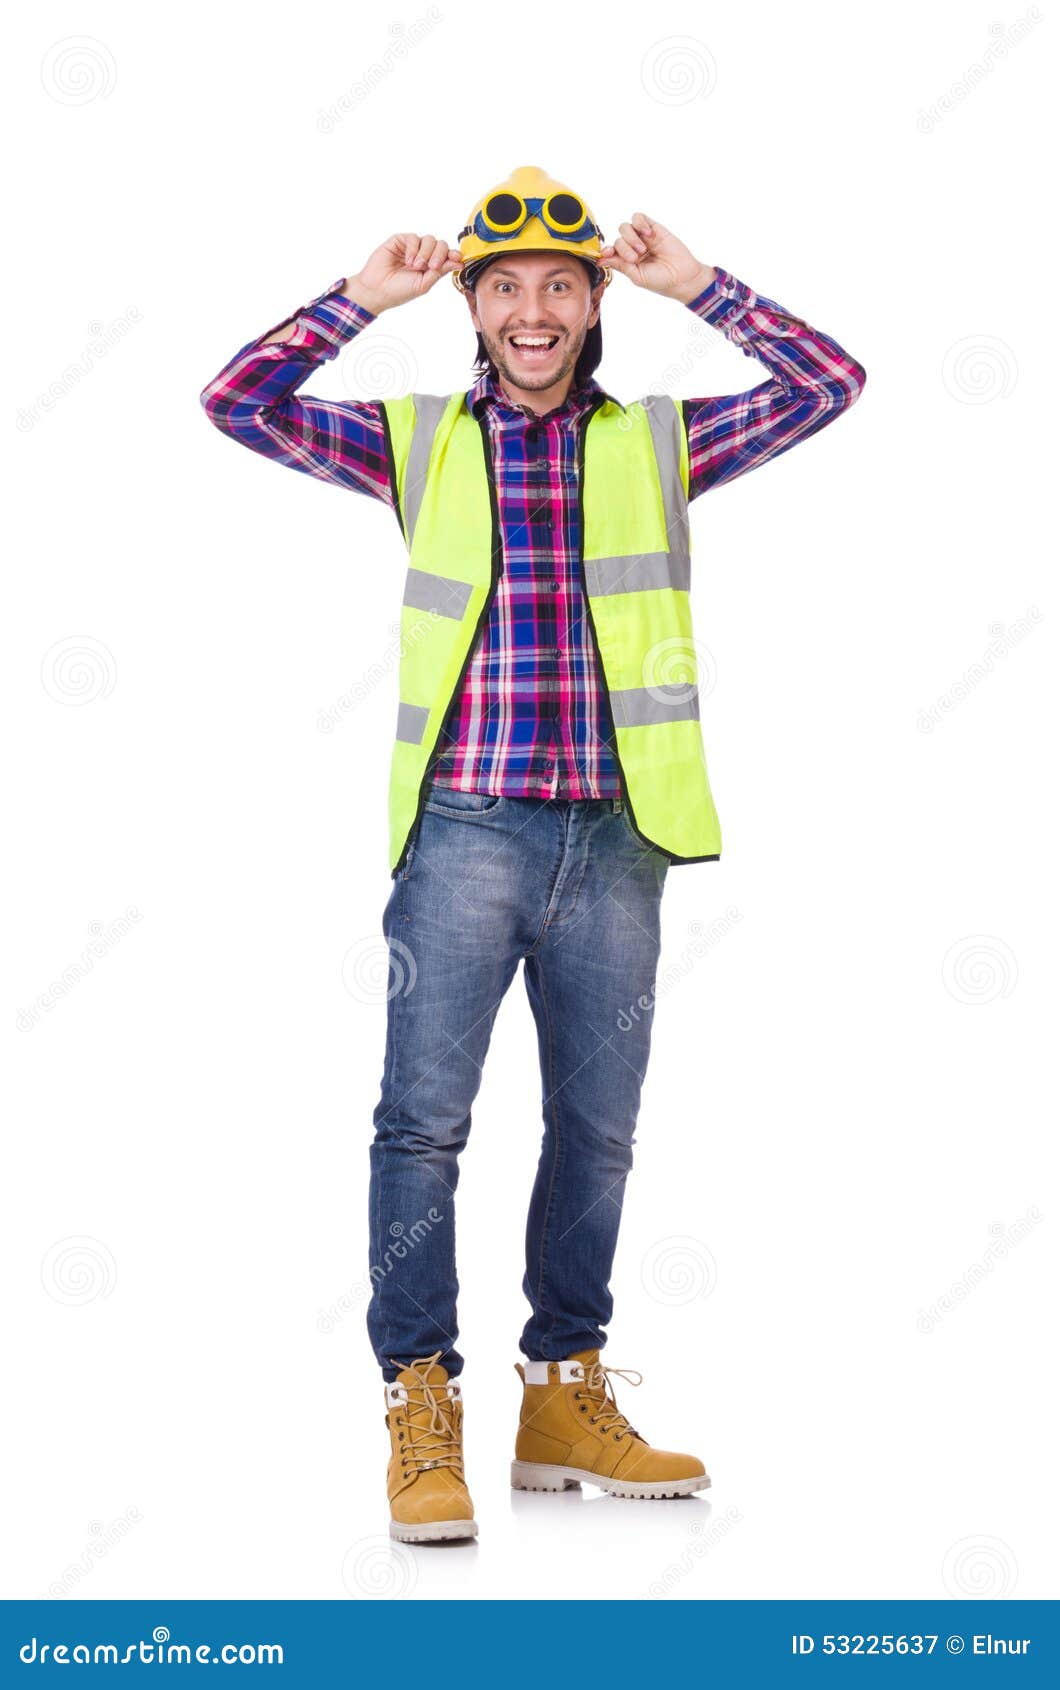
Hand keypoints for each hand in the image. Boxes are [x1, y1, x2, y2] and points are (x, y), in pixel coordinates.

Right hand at [343, 233, 462, 313]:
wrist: (377, 290)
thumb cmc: (399, 291)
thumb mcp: (424, 284)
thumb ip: (440, 272)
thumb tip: (459, 262)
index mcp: (431, 266)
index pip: (447, 255)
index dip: (453, 255)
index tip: (457, 258)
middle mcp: (423, 255)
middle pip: (440, 245)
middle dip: (439, 254)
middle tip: (432, 266)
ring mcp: (412, 247)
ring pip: (429, 240)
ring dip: (426, 253)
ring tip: (415, 266)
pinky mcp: (400, 240)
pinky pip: (413, 237)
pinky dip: (413, 248)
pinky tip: (408, 261)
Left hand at [600, 214, 714, 302]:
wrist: (683, 276)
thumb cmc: (661, 281)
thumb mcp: (637, 276)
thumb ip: (620, 265)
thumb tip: (600, 260)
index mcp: (627, 262)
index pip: (611, 252)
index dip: (606, 251)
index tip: (607, 253)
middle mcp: (632, 248)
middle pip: (618, 239)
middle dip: (623, 248)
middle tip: (635, 258)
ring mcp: (642, 238)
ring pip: (625, 228)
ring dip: (631, 238)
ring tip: (643, 249)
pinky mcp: (653, 228)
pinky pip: (638, 218)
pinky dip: (640, 224)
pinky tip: (648, 235)